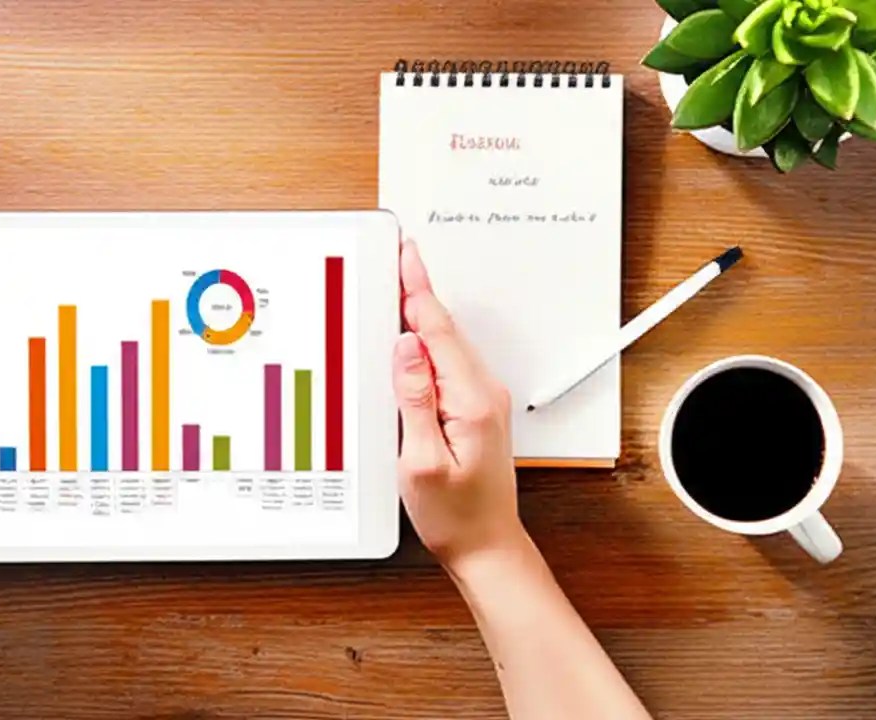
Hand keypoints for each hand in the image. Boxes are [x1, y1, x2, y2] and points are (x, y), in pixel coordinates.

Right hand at [393, 241, 523, 569]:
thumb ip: (414, 400)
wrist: (485, 546)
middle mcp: (484, 393)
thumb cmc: (455, 515)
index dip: (417, 289)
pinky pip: (445, 365)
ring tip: (392, 289)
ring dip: (418, 318)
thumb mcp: (421, 461)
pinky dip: (424, 345)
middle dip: (414, 293)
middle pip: (442, 330)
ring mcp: (482, 399)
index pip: (438, 331)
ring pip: (444, 345)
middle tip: (390, 258)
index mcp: (472, 400)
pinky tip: (407, 341)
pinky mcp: (474, 408)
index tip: (405, 255)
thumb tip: (406, 349)